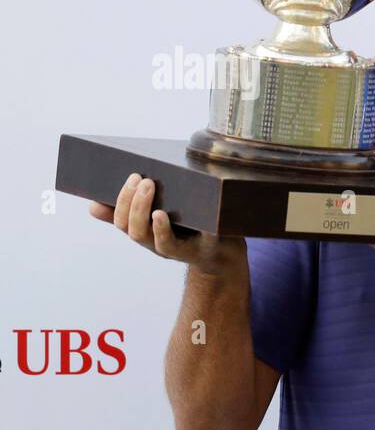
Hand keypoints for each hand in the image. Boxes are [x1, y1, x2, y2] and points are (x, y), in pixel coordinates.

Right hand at [88, 173, 245, 276]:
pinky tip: (162, 215)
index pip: (121, 221)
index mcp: (147, 234)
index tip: (128, 177)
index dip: (118, 203)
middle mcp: (158, 245)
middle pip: (133, 230)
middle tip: (141, 179)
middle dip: (132, 203)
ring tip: (150, 186)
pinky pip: (185, 244)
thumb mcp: (162, 217)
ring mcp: (180, 250)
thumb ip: (134, 209)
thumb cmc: (192, 228)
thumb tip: (93, 205)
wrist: (226, 251)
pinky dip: (167, 230)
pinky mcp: (202, 250)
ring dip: (145, 212)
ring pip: (153, 240)